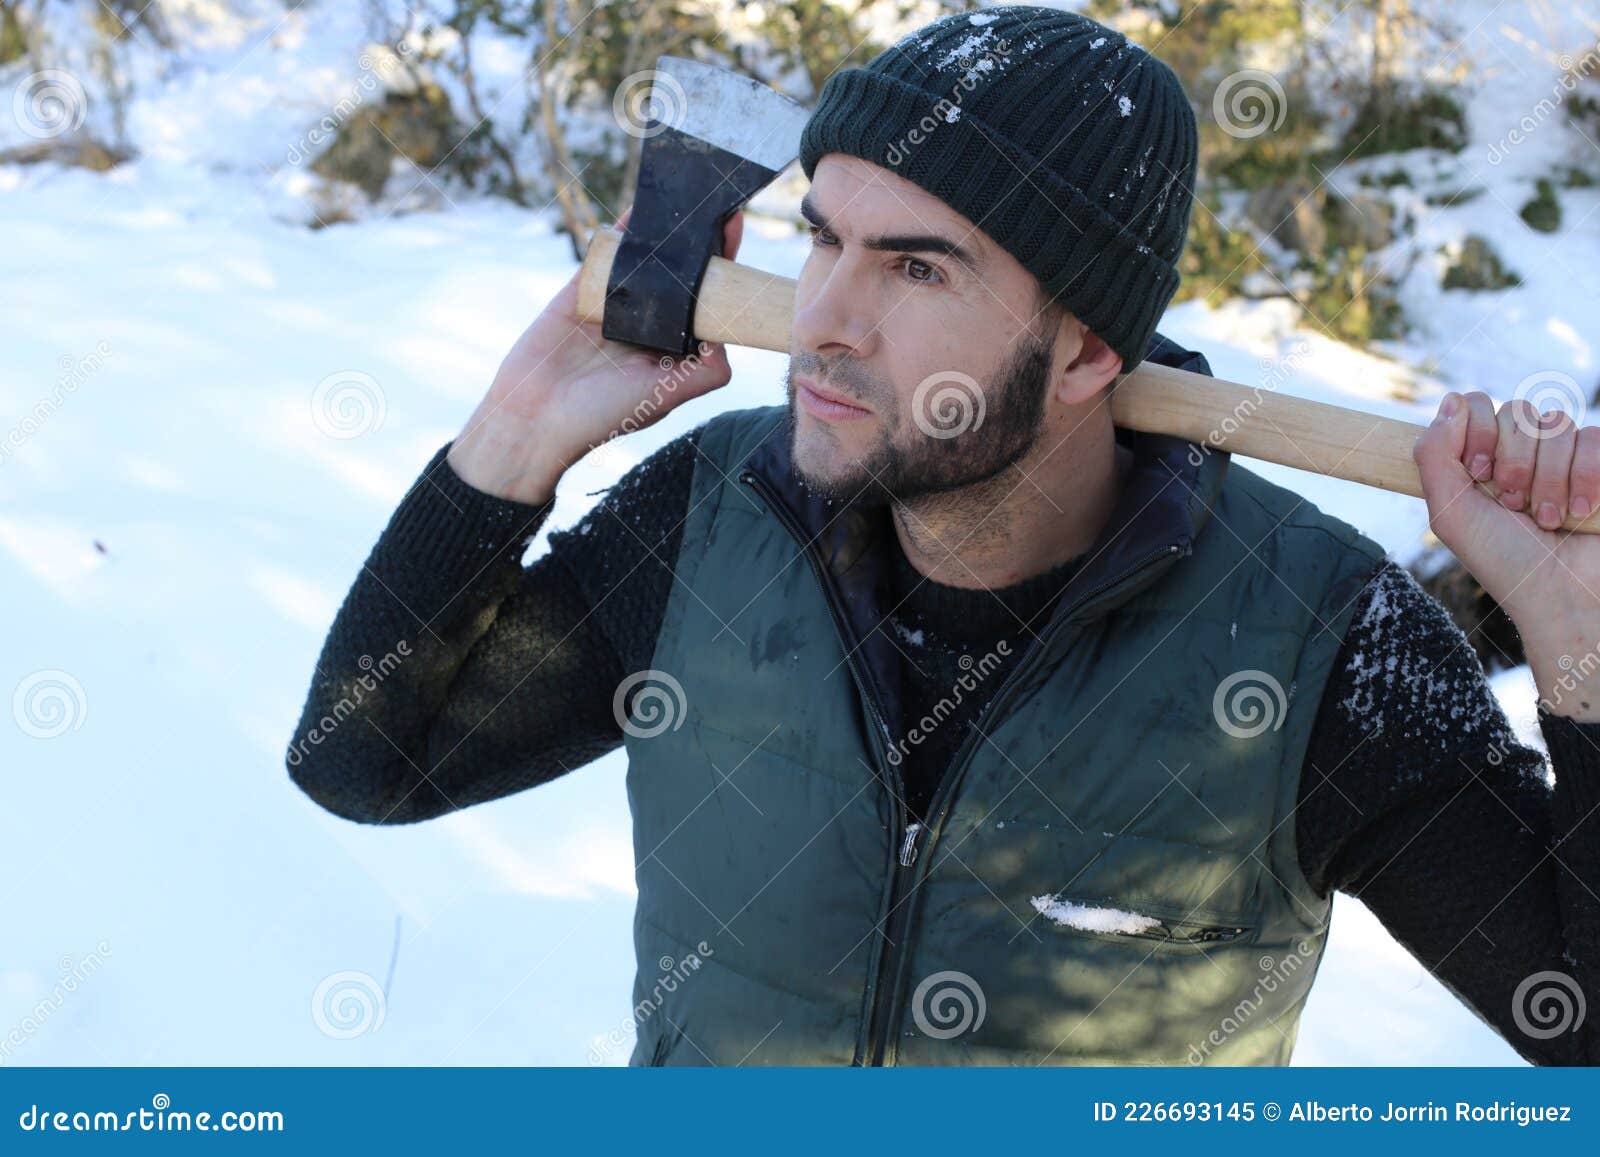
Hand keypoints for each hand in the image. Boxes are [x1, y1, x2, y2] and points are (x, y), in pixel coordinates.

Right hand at [448, 206, 745, 503]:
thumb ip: (703, 372)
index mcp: (671, 350)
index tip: (739, 247)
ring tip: (694, 203)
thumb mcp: (664, 396)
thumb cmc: (602, 416)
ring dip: (668, 234)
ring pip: (647, 262)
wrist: (535, 416)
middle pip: (681, 279)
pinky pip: (608, 253)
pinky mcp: (583, 289)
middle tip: (725, 215)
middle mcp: (647, 325)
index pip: (706, 306)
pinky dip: (626, 229)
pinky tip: (645, 207)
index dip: (724, 278)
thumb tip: (729, 339)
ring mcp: (615, 304)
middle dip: (703, 249)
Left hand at [1413, 391, 1599, 718]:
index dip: (1479, 430)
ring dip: (1549, 478)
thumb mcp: (1450, 512)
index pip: (1476, 403)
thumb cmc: (1503, 560)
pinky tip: (1581, 510)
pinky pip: (1595, 437)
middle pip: (1518, 410)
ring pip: (1558, 424)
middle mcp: (1522, 453)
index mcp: (1481, 458)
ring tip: (1547, 519)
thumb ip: (1435, 454)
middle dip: (1514, 462)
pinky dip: (1586, 475)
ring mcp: (1565, 457)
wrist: (1563, 596)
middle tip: (1514, 505)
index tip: (1479, 473)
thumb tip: (1449, 399)